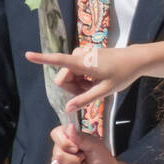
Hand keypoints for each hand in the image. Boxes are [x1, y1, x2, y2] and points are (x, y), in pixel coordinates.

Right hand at [25, 45, 139, 111]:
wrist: (136, 59)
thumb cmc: (123, 74)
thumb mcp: (105, 90)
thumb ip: (86, 99)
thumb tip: (67, 108)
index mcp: (83, 63)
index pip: (59, 60)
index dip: (42, 59)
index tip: (27, 54)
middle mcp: (80, 55)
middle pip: (63, 77)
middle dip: (72, 88)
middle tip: (89, 92)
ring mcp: (82, 54)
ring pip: (69, 75)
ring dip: (78, 84)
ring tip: (95, 86)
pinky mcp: (85, 55)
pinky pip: (75, 70)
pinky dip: (82, 78)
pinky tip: (95, 80)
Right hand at [48, 123, 117, 163]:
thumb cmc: (103, 159)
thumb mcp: (96, 146)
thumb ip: (81, 138)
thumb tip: (69, 126)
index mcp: (70, 138)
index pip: (56, 133)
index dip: (64, 142)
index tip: (76, 148)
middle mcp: (62, 149)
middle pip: (58, 155)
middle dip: (75, 160)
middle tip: (85, 158)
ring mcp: (59, 163)